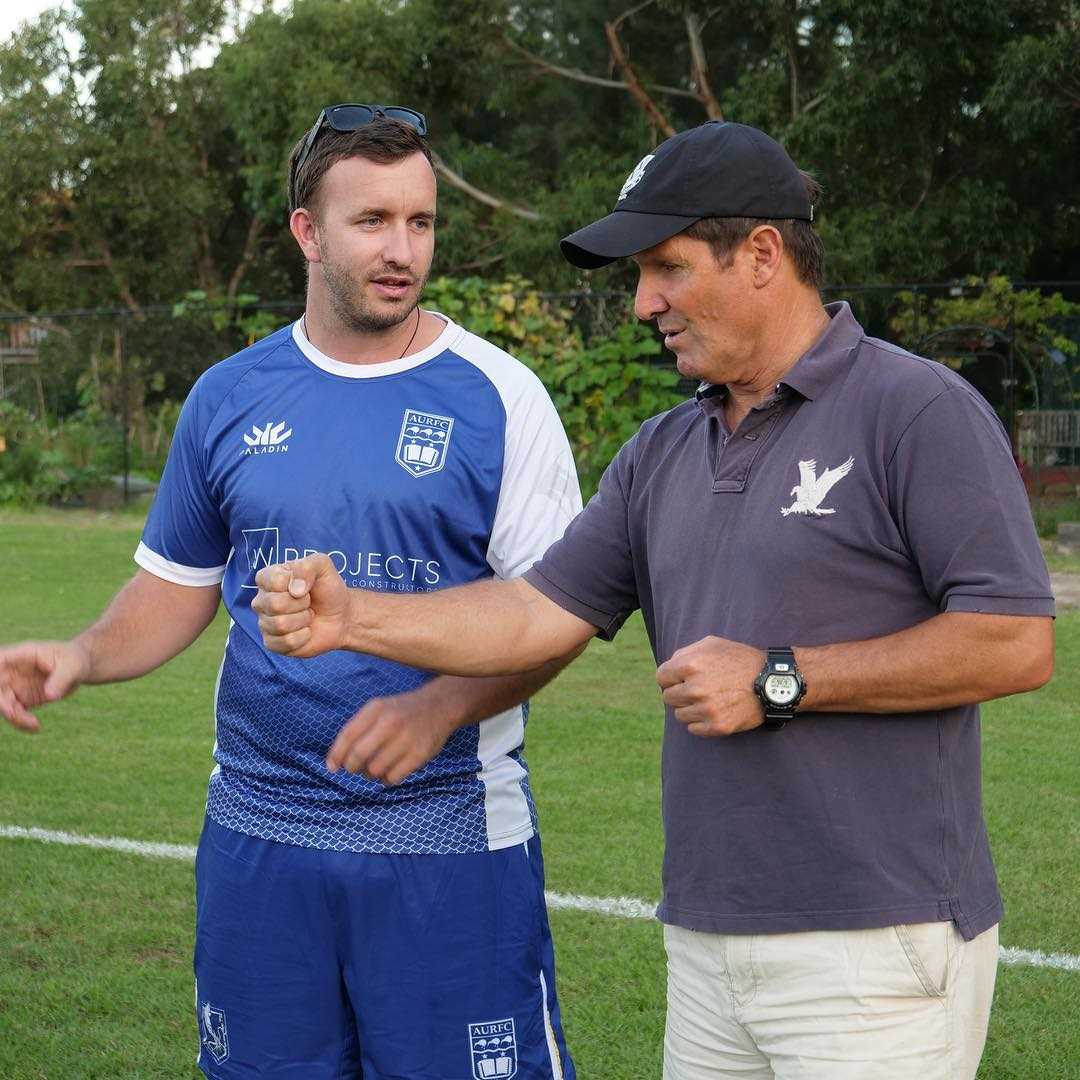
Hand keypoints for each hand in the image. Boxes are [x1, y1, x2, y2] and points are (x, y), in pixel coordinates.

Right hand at [0, 640, 90, 731]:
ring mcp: (14, 686)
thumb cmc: (74, 660)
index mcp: (22, 655)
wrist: (79, 668)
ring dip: (14, 717)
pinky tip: (35, 727)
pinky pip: (13, 714)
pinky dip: (21, 723)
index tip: (0, 687)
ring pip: (3, 704)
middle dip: (1, 702)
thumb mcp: (73, 666)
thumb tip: (50, 696)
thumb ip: (61, 679)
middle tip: (12, 713)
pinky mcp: (20, 700)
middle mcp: (12, 671)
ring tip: (34, 724)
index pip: (0, 660)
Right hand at [252, 555, 349, 657]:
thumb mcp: (322, 566)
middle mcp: (262, 601)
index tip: (305, 585)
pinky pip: (286, 642)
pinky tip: (306, 631)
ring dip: (303, 620)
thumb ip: (307, 567)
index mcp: (267, 578)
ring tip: (308, 615)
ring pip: (280, 625)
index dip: (295, 583)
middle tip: (308, 602)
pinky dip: (304, 637)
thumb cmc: (328, 589)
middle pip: (274, 604)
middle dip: (301, 603)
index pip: (272, 580)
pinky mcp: (273, 643)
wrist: (341, 616)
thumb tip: (294, 590)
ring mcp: (265, 623)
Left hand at [326, 688, 457, 784]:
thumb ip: (355, 730)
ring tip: (374, 769)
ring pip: (374, 770)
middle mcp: (391, 722)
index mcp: (376, 709)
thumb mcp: (378, 709)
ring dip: (369, 775)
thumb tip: (333, 764)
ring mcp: (407, 739)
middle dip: (352, 767)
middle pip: (358, 755)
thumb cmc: (400, 712)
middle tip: (355, 768)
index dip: (336, 755)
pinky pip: (392, 778)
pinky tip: (389, 771)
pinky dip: (385, 779)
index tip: (332, 768)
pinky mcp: (419, 755)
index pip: (348, 736)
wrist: (439, 707)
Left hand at [656, 636, 765, 736]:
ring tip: (708, 700)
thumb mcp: (711, 644)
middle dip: (680, 693)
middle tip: (698, 689)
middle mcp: (695, 689)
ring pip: (679, 715)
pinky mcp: (717, 727)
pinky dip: (700, 722)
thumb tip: (667, 670)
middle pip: (668, 697)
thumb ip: (684, 654)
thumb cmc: (739, 659)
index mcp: (690, 666)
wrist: (772, 682)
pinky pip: (693, 729)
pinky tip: (714, 711)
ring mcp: (706, 710)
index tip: (682, 679)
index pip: (661, 677)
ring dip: (690, 708)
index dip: (671, 677)